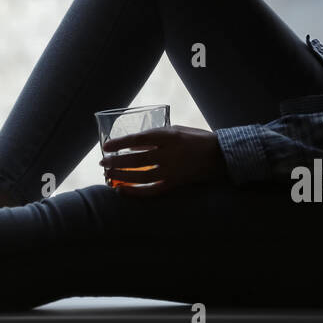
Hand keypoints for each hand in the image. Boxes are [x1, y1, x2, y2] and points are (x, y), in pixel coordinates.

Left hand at [99, 124, 229, 196]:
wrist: (218, 156)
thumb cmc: (194, 139)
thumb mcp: (175, 130)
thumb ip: (154, 137)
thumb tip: (131, 145)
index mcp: (169, 136)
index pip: (139, 139)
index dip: (120, 143)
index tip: (106, 146)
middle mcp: (170, 154)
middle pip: (137, 159)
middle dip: (117, 161)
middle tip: (103, 162)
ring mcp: (173, 171)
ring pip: (141, 176)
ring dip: (122, 175)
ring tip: (109, 174)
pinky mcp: (175, 184)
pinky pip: (151, 191)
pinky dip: (135, 192)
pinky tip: (122, 189)